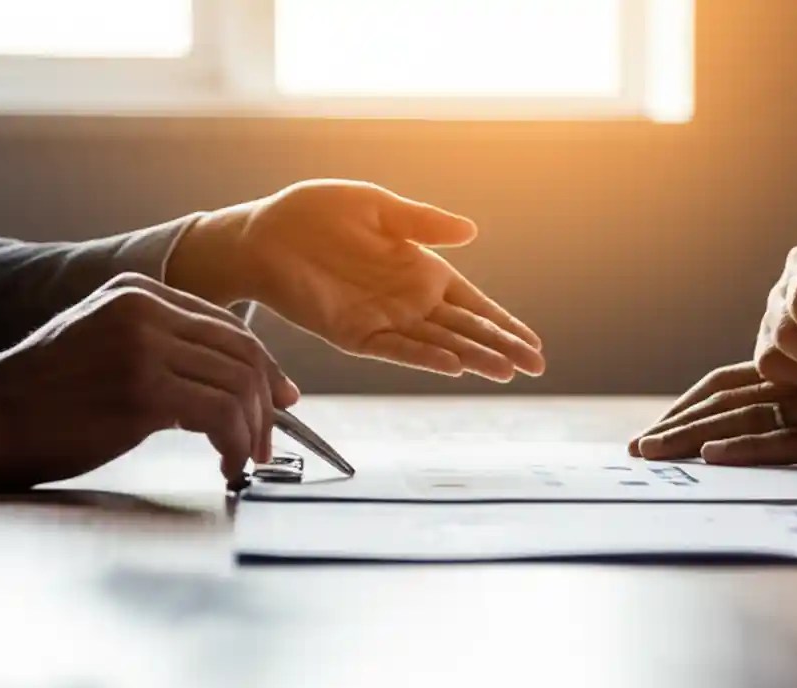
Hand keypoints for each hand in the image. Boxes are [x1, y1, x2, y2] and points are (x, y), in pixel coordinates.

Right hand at [0, 274, 298, 490]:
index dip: (264, 367)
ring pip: (239, 384)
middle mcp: (145, 309)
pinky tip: (226, 465)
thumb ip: (166, 348)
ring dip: (253, 430)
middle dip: (267, 402)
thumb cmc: (46, 395)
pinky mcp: (144, 390)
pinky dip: (235, 444)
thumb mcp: (106, 343)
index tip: (279, 400)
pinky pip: (221, 415)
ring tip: (244, 457)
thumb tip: (238, 382)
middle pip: (242, 352)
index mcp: (138, 292)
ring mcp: (144, 346)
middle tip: (267, 440)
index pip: (227, 326)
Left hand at [168, 180, 543, 382]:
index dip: (505, 324)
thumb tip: (471, 231)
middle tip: (535, 367)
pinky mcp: (353, 334)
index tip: (534, 344)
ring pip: (438, 344)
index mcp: (422, 270)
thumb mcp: (376, 206)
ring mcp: (384, 320)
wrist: (261, 234)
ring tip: (506, 371)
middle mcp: (409, 301)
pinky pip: (395, 349)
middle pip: (466, 330)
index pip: (475, 304)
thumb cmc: (316, 214)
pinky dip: (422, 356)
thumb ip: (422, 222)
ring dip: (472, 358)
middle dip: (501, 348)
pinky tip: (452, 364)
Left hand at [629, 349, 796, 470]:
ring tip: (652, 453)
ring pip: (753, 417)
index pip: (738, 384)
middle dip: (680, 424)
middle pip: (732, 399)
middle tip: (636, 450)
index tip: (658, 431)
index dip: (695, 405)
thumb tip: (783, 437)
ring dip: (696, 436)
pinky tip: (715, 456)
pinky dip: (752, 448)